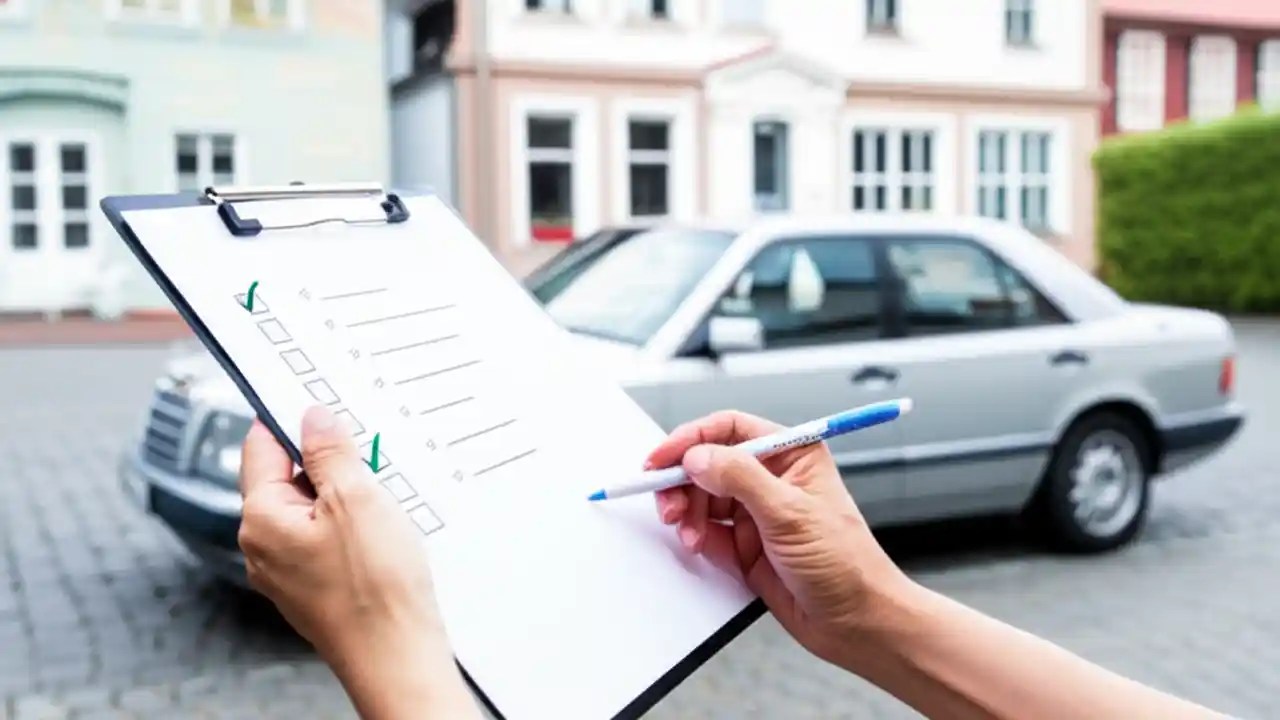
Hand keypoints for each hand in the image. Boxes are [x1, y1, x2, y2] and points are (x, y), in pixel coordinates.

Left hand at [239, 406, 477, 718]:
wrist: (396, 656)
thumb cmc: (374, 590)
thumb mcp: (357, 498)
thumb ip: (329, 452)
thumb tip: (313, 419)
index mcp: (260, 519)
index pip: (261, 446)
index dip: (294, 423)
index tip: (324, 410)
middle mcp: (263, 546)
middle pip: (287, 478)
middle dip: (328, 463)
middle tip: (367, 463)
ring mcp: (288, 570)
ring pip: (312, 509)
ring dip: (345, 496)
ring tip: (380, 506)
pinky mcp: (314, 587)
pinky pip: (326, 539)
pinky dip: (352, 527)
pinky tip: (382, 536)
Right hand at [648, 411, 910, 666]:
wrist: (856, 622)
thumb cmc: (846, 564)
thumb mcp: (790, 513)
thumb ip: (740, 479)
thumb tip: (698, 457)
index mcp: (792, 454)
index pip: (730, 429)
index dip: (692, 439)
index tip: (662, 458)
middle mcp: (772, 478)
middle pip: (709, 463)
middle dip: (683, 482)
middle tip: (669, 503)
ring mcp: (757, 512)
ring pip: (703, 498)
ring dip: (688, 512)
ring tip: (689, 532)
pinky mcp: (746, 545)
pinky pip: (708, 531)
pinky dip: (696, 536)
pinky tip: (699, 546)